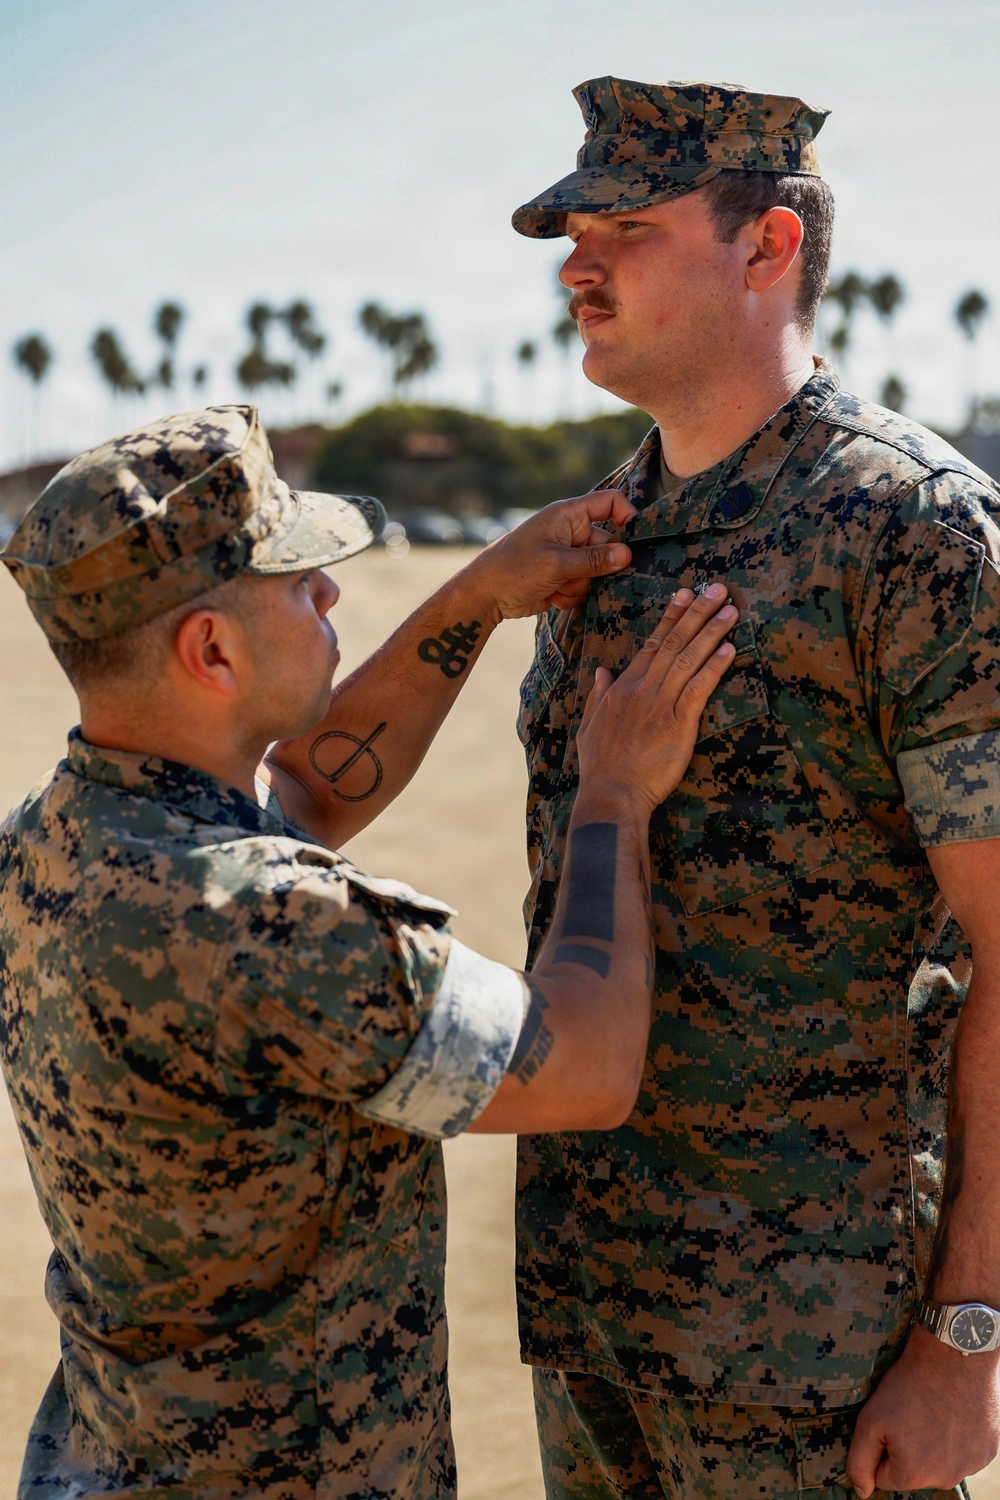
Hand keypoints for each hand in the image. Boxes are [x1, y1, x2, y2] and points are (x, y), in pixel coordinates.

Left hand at [466, 490, 636, 619]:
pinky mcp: (564, 578)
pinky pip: (584, 588)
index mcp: (568, 515)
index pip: (610, 503)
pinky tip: (552, 597)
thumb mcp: (556, 563)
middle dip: (600, 567)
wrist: (485, 596)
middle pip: (608, 545)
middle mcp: (571, 532)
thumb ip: (593, 560)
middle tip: (585, 577)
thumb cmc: (513, 569)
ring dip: (581, 585)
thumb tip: (627, 555)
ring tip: (557, 587)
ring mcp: (568, 557)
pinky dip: (571, 596)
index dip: (627, 517)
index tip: (636, 540)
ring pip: (597, 572)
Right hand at [576, 585, 736, 813]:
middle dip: (697, 613)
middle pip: (673, 643)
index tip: (685, 594)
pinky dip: (714, 667)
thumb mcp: (589, 728)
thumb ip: (598, 697)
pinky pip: (699, 689)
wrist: (611, 795)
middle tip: (717, 588)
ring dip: (711, 632)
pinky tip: (729, 649)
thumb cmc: (601, 768)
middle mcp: (642, 690)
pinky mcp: (678, 725)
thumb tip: (601, 672)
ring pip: (688, 659)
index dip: (671, 617)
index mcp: (623, 688)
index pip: (651, 644)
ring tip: (730, 610)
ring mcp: (660, 706)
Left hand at [846, 1326, 999, 1495]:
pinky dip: (958, 1435)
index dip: (881, 1446)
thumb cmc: (909, 1385)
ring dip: (934, 1442)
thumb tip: (862, 1492)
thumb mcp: (870, 1420)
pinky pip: (965, 1451)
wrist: (954, 1355)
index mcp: (915, 1474)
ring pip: (941, 1462)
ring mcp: (971, 1465)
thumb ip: (860, 1461)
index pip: (885, 1476)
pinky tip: (954, 1410)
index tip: (889, 1420)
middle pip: (915, 1471)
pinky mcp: (988, 1450)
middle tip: (910, 1412)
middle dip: (908, 1447)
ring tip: (932, 1408)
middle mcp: (946, 1478)